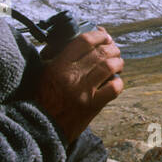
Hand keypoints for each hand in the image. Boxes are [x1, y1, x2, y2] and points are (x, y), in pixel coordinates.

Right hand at [34, 27, 124, 143]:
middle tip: (114, 50)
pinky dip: (119, 83)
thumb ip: (59, 57)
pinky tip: (117, 82)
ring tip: (118, 63)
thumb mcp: (45, 72)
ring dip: (118, 62)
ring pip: (109, 67)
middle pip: (100, 52)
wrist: (42, 126)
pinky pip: (113, 88)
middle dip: (112, 48)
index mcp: (59, 65)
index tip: (105, 36)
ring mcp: (83, 91)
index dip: (99, 35)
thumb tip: (79, 42)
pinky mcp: (92, 106)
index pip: (84, 41)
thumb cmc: (44, 98)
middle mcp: (71, 76)